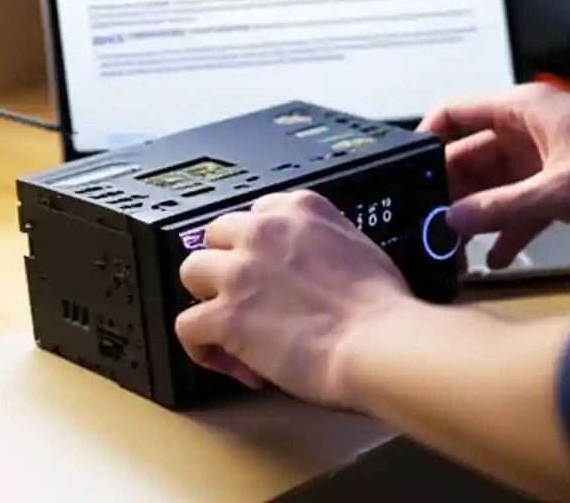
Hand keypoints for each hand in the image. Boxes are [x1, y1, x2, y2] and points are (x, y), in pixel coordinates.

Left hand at [173, 190, 409, 408]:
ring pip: (192, 272)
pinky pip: (186, 325)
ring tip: (231, 328)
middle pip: (215, 237)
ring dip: (208, 298)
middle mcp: (263, 230)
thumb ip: (323, 242)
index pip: (256, 214)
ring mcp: (240, 271)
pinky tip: (222, 359)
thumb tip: (312, 267)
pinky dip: (199, 346)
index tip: (267, 271)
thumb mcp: (359, 245)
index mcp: (299, 209)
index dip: (258, 248)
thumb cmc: (383, 307)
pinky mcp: (226, 315)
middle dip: (226, 266)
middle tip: (246, 298)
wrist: (381, 343)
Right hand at [418, 82, 569, 267]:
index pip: (454, 113)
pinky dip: (505, 231)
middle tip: (431, 227)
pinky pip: (516, 208)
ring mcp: (540, 160)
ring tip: (456, 251)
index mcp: (523, 111)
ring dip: (475, 218)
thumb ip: (501, 208)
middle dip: (450, 194)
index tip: (408, 172)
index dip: (427, 139)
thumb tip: (453, 220)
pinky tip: (495, 260)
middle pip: (467, 158)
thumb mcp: (559, 191)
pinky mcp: (557, 187)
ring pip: (490, 188)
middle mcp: (526, 131)